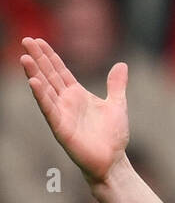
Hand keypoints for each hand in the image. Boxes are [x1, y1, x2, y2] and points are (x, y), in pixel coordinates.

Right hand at [19, 36, 129, 184]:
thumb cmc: (113, 137)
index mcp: (77, 94)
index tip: (38, 40)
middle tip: (26, 40)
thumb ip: (116, 85)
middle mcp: (66, 102)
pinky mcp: (61, 129)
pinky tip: (33, 82)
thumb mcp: (117, 105)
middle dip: (38, 58)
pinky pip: (49, 110)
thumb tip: (122, 65)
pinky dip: (42, 96)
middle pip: (49, 75)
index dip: (49, 56)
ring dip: (35, 74)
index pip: (59, 70)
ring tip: (24, 58)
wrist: (113, 162)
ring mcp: (62, 115)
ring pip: (45, 90)